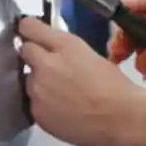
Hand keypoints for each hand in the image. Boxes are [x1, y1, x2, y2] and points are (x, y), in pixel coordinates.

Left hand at [17, 17, 142, 145]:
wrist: (121, 118)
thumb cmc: (113, 85)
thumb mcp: (89, 54)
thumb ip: (63, 48)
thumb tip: (47, 47)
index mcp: (63, 46)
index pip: (28, 27)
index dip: (28, 29)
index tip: (29, 32)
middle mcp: (46, 65)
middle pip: (24, 51)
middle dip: (33, 55)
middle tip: (48, 65)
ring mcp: (38, 90)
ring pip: (28, 80)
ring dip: (38, 82)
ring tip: (59, 93)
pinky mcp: (37, 112)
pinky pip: (33, 102)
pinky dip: (43, 104)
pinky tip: (60, 108)